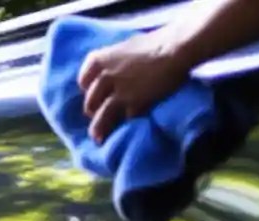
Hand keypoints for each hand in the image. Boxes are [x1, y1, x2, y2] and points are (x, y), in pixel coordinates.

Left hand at [77, 31, 191, 143]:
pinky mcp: (133, 104)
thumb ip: (112, 62)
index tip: (96, 95)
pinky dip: (124, 124)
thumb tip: (110, 73)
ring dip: (99, 129)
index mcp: (98, 60)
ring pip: (101, 117)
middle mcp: (103, 77)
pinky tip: (125, 130)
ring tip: (98, 138)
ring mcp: (118, 92)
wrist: (175, 48)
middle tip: (99, 116)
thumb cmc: (154, 43)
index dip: (89, 91)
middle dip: (94, 111)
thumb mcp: (124, 48)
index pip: (83, 82)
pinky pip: (124, 119)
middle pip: (90, 102)